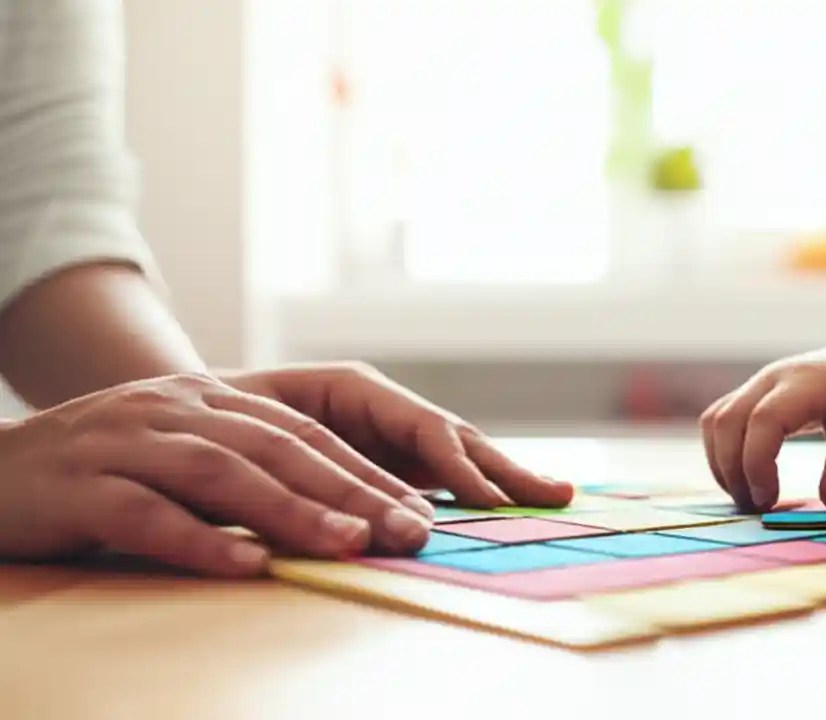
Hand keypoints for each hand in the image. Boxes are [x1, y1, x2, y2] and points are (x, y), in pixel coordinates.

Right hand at [0, 373, 435, 576]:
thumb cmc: (98, 471)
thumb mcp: (176, 452)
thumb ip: (243, 468)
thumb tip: (334, 511)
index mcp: (204, 397)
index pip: (302, 431)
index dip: (364, 469)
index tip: (418, 507)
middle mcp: (172, 409)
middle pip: (278, 448)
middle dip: (352, 490)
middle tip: (409, 529)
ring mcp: (124, 444)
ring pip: (223, 475)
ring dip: (294, 511)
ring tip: (350, 544)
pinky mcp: (79, 489)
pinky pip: (146, 516)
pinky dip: (200, 543)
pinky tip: (246, 568)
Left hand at [220, 363, 573, 508]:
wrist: (198, 414)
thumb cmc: (220, 412)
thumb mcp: (249, 424)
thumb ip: (299, 457)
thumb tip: (351, 509)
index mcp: (356, 388)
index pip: (424, 427)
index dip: (460, 466)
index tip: (489, 501)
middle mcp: (384, 410)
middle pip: (457, 439)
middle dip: (506, 469)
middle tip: (556, 496)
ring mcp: (391, 436)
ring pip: (459, 457)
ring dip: (506, 480)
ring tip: (558, 495)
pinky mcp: (392, 463)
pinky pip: (444, 478)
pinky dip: (480, 493)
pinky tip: (513, 509)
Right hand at [700, 329, 825, 511]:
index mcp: (803, 384)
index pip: (763, 420)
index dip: (757, 464)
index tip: (769, 500)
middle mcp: (771, 379)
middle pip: (727, 421)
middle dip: (733, 471)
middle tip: (755, 507)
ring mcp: (755, 384)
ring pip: (715, 421)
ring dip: (722, 465)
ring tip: (747, 497)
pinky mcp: (746, 394)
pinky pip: (717, 421)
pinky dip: (721, 454)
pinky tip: (743, 480)